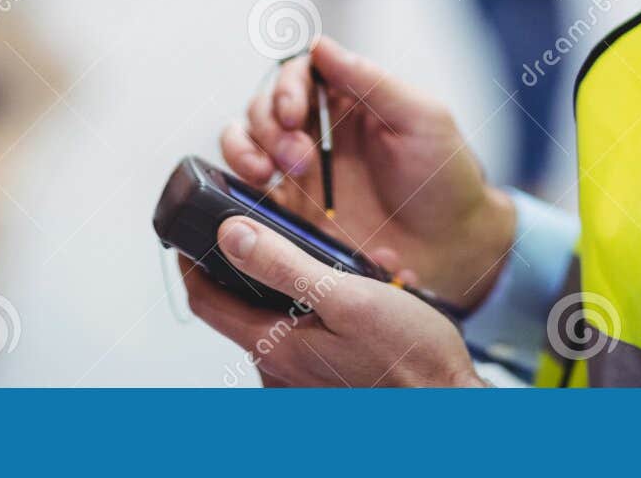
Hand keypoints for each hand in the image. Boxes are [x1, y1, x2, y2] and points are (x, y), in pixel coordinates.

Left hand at [184, 217, 485, 387]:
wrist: (448, 409)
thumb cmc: (411, 362)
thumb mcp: (348, 297)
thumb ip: (284, 265)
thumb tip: (231, 236)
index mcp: (273, 347)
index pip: (205, 299)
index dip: (193, 260)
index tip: (193, 230)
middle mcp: (277, 371)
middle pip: (243, 304)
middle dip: (273, 262)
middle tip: (303, 236)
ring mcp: (298, 381)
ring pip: (281, 317)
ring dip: (311, 284)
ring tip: (358, 266)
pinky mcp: (321, 383)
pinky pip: (307, 336)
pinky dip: (328, 310)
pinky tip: (368, 296)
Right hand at [221, 35, 513, 310]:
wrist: (452, 249)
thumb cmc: (446, 178)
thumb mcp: (420, 119)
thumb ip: (370, 81)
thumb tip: (319, 45)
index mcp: (348, 100)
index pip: (299, 74)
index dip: (287, 87)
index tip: (294, 113)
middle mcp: (317, 130)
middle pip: (265, 106)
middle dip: (270, 126)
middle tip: (298, 159)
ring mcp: (299, 171)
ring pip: (244, 141)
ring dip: (244, 149)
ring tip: (266, 174)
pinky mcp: (289, 211)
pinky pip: (246, 190)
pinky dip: (236, 185)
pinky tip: (256, 194)